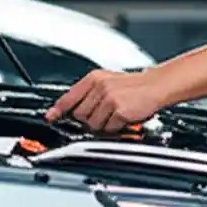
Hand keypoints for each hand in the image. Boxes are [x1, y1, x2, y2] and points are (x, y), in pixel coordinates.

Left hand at [45, 69, 166, 131]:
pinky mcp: (119, 110)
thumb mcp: (108, 82)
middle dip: (88, 119)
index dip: (58, 109)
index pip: (69, 95)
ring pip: (93, 124)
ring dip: (103, 125)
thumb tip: (73, 110)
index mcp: (94, 78)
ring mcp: (109, 98)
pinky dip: (114, 128)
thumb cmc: (134, 86)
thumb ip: (90, 93)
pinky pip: (108, 128)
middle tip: (102, 115)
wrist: (156, 85)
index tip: (50, 117)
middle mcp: (99, 87)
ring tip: (114, 115)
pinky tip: (122, 118)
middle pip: (79, 114)